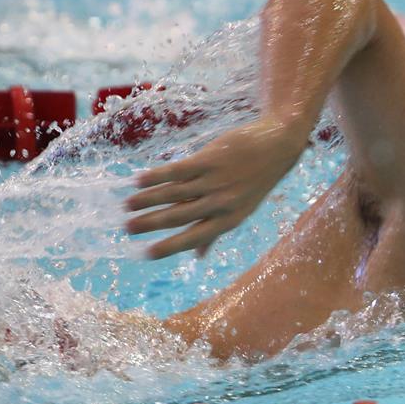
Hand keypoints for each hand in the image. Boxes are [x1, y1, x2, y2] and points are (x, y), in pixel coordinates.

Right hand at [124, 115, 310, 260]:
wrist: (277, 146)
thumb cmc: (255, 181)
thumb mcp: (241, 210)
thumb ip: (216, 231)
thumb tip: (198, 257)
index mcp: (228, 220)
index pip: (192, 238)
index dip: (168, 247)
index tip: (145, 254)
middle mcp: (221, 203)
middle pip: (178, 216)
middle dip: (149, 224)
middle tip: (126, 228)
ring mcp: (215, 181)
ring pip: (174, 193)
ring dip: (147, 199)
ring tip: (126, 204)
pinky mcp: (210, 159)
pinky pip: (177, 170)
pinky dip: (156, 176)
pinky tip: (138, 179)